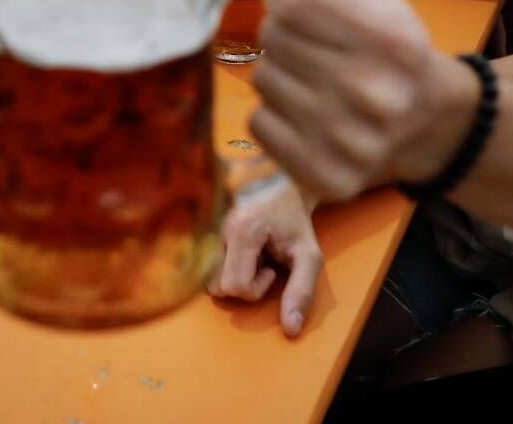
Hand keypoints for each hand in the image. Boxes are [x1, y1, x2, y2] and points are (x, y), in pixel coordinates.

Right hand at [209, 178, 322, 337]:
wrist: (281, 183)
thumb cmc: (295, 220)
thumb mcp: (309, 256)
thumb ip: (302, 291)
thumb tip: (290, 329)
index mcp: (242, 232)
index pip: (235, 286)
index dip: (257, 288)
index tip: (273, 269)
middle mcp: (217, 227)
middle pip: (217, 286)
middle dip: (243, 284)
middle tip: (262, 263)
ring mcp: (206, 227)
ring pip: (207, 277)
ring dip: (232, 275)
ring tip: (252, 256)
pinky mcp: (202, 228)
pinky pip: (205, 265)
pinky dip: (224, 266)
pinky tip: (240, 252)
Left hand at [225, 0, 474, 202]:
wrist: (427, 122)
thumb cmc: (387, 39)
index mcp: (390, 35)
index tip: (313, 6)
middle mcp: (374, 92)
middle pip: (272, 35)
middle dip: (286, 32)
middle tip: (319, 46)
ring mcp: (350, 142)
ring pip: (262, 78)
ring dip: (281, 71)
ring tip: (318, 80)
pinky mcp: (324, 176)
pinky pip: (258, 122)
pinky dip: (275, 113)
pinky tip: (310, 113)